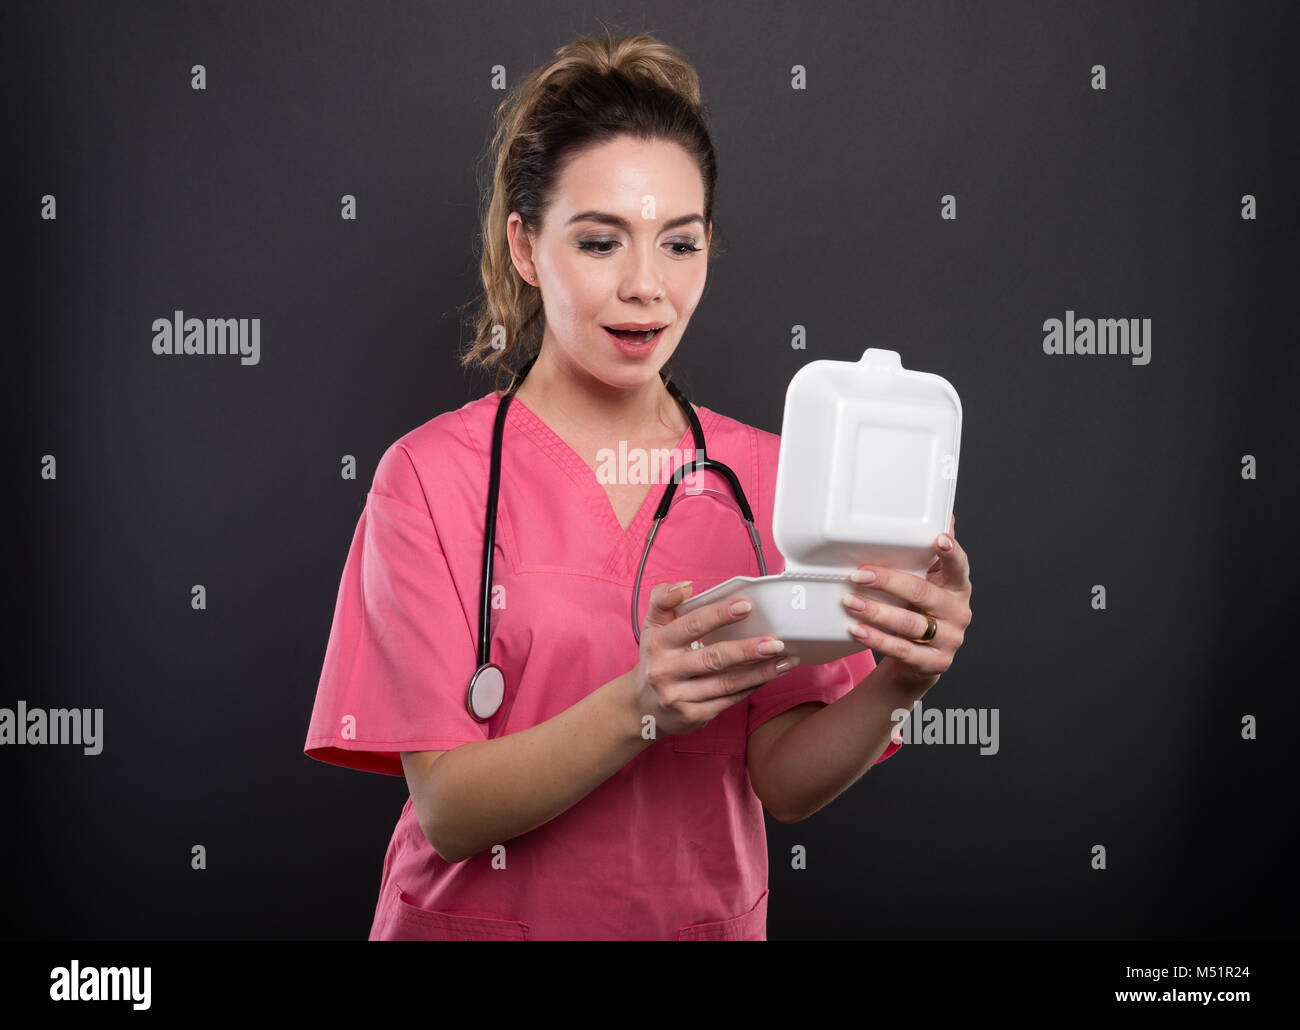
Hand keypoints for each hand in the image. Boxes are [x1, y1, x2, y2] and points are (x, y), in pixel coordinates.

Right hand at [631, 581, 801, 737]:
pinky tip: (768, 677)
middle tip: (775, 642)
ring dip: (760, 672)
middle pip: (713, 658)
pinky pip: (728, 700)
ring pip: (726, 683)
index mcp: (658, 643)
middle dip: (747, 650)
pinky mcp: (693, 716)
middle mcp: (665, 671)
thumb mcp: (652, 626)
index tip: (746, 606)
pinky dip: (751, 688)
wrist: (641, 706)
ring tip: (784, 660)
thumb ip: (664, 600)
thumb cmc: (655, 658)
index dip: (719, 615)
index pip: (692, 625)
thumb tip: (685, 586)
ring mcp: (679, 696)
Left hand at [840, 514, 972, 691]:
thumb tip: (943, 514)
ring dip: (876, 612)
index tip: (939, 539)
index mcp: (958, 587)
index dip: (951, 553)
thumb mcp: (930, 583)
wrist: (921, 659)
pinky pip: (902, 650)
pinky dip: (877, 639)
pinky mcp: (934, 663)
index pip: (959, 566)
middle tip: (859, 574)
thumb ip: (929, 556)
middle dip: (889, 582)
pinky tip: (856, 630)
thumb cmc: (922, 611)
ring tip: (850, 601)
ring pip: (910, 623)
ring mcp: (949, 640)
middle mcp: (958, 612)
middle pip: (923, 593)